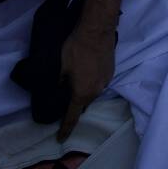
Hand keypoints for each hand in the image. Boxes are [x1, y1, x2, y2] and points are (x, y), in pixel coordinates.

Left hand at [57, 0, 119, 141]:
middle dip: (74, 105)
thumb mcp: (60, 67)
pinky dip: (91, 81)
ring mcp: (106, 81)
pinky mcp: (111, 71)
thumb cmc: (76, 48)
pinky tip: (86, 71)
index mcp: (82, 93)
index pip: (72, 117)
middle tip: (63, 101)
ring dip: (83, 91)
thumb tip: (56, 92)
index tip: (60, 139)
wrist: (97, 30)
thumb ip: (58, 83)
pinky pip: (99, 82)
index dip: (65, 129)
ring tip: (75, 81)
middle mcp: (96, 91)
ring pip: (92, 92)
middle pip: (83, 104)